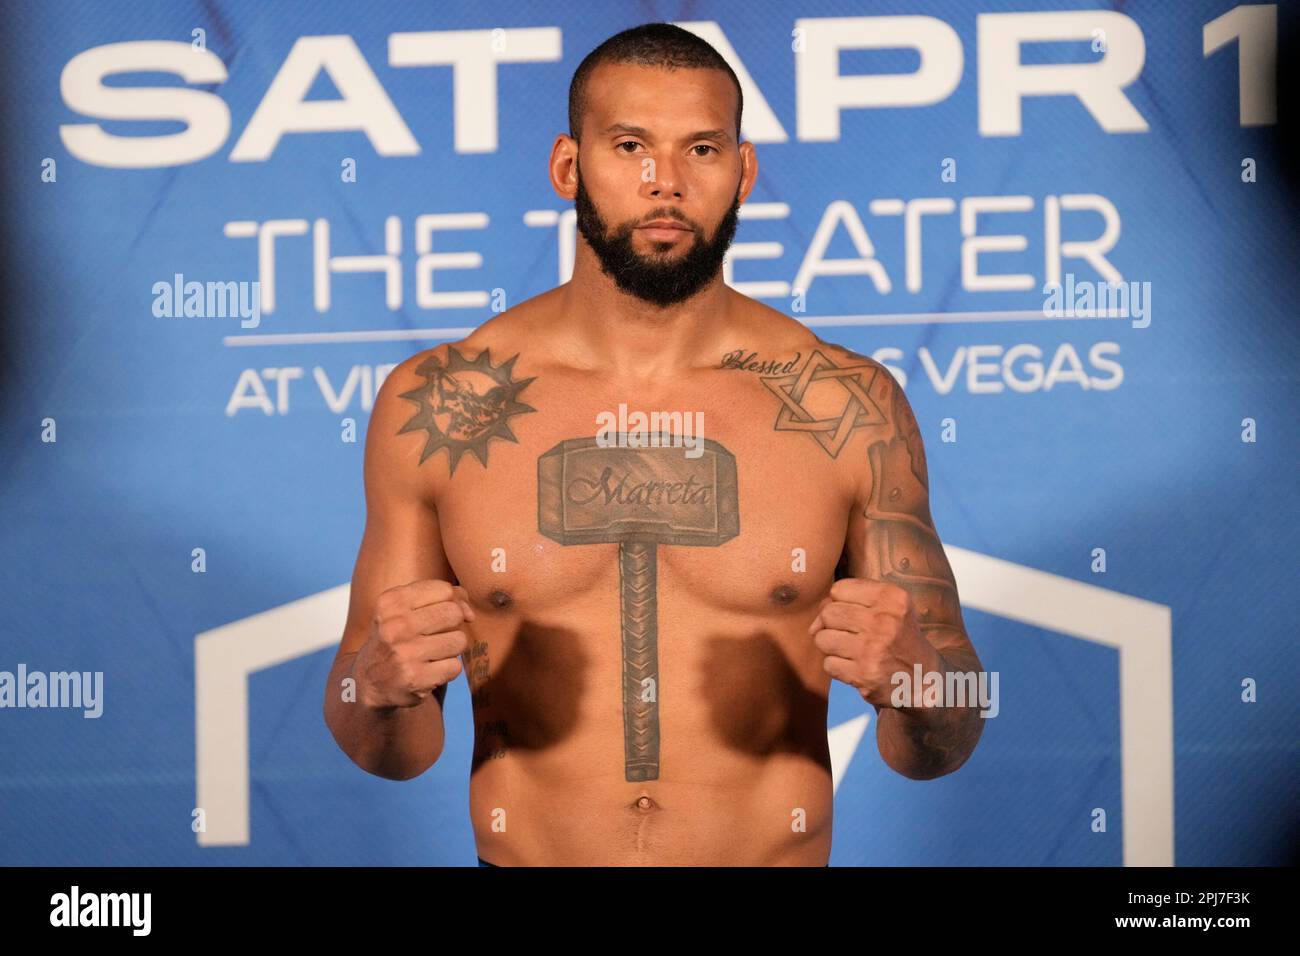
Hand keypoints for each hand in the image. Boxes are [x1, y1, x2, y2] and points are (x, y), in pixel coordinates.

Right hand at [353, 579, 475, 708]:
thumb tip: (470, 614)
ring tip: (431, 654)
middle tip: (434, 637)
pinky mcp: (415, 678)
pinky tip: (429, 671)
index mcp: (391, 602)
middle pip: (454, 613)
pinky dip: (447, 670)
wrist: (367, 681)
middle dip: (452, 626)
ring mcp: (405, 653)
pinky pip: (455, 666)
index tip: (438, 615)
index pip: (444, 590)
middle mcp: (395, 626)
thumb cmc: (396, 638)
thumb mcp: (405, 609)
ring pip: (459, 641)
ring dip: (451, 649)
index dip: (449, 602)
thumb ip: (444, 598)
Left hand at [808, 578, 943, 709]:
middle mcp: (884, 621)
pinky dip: (837, 667)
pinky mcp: (864, 675)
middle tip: (849, 635)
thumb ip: (851, 602)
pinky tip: (856, 667)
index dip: (839, 602)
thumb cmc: (899, 638)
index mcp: (892, 598)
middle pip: (828, 613)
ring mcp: (873, 649)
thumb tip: (813, 623)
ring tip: (851, 650)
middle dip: (830, 625)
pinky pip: (828, 664)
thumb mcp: (891, 608)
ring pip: (822, 638)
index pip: (839, 589)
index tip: (853, 615)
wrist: (926, 681)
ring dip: (831, 647)